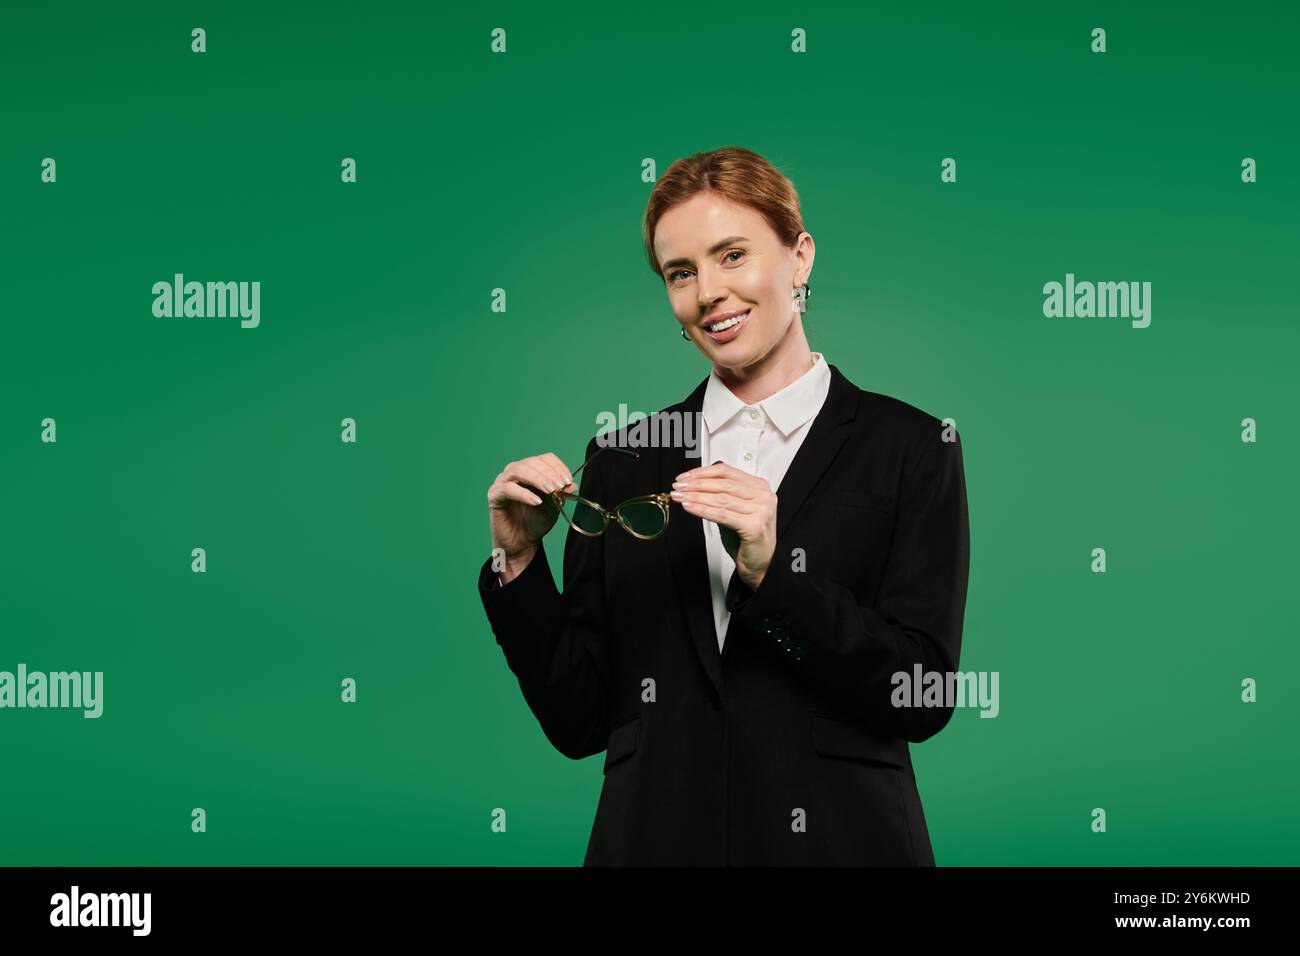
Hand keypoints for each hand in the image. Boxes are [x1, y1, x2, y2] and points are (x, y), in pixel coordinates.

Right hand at [486, 452, 575, 581]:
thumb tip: (573, 484)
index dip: (558, 467)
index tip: (568, 481)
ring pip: (519, 470)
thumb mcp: (554, 506)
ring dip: (537, 479)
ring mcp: (502, 482)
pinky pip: (508, 489)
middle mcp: (514, 472)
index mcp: (530, 470)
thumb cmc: (535, 521)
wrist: (522, 543)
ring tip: (550, 490)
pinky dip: (524, 494)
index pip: (544, 459)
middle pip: (531, 462)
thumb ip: (561, 493)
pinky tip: (537, 502)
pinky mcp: (494, 495)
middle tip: (560, 485)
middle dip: (549, 473)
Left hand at [671, 462, 776, 588]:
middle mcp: (763, 496)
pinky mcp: (754, 526)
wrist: (760, 563)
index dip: (702, 472)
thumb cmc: (746, 538)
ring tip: (680, 496)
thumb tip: (693, 484)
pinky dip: (703, 510)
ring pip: (721, 499)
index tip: (685, 476)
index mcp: (759, 487)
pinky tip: (690, 507)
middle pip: (723, 484)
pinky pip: (722, 515)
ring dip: (696, 496)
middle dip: (696, 484)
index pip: (727, 472)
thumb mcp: (734, 510)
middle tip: (679, 486)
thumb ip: (721, 495)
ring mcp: (761, 511)